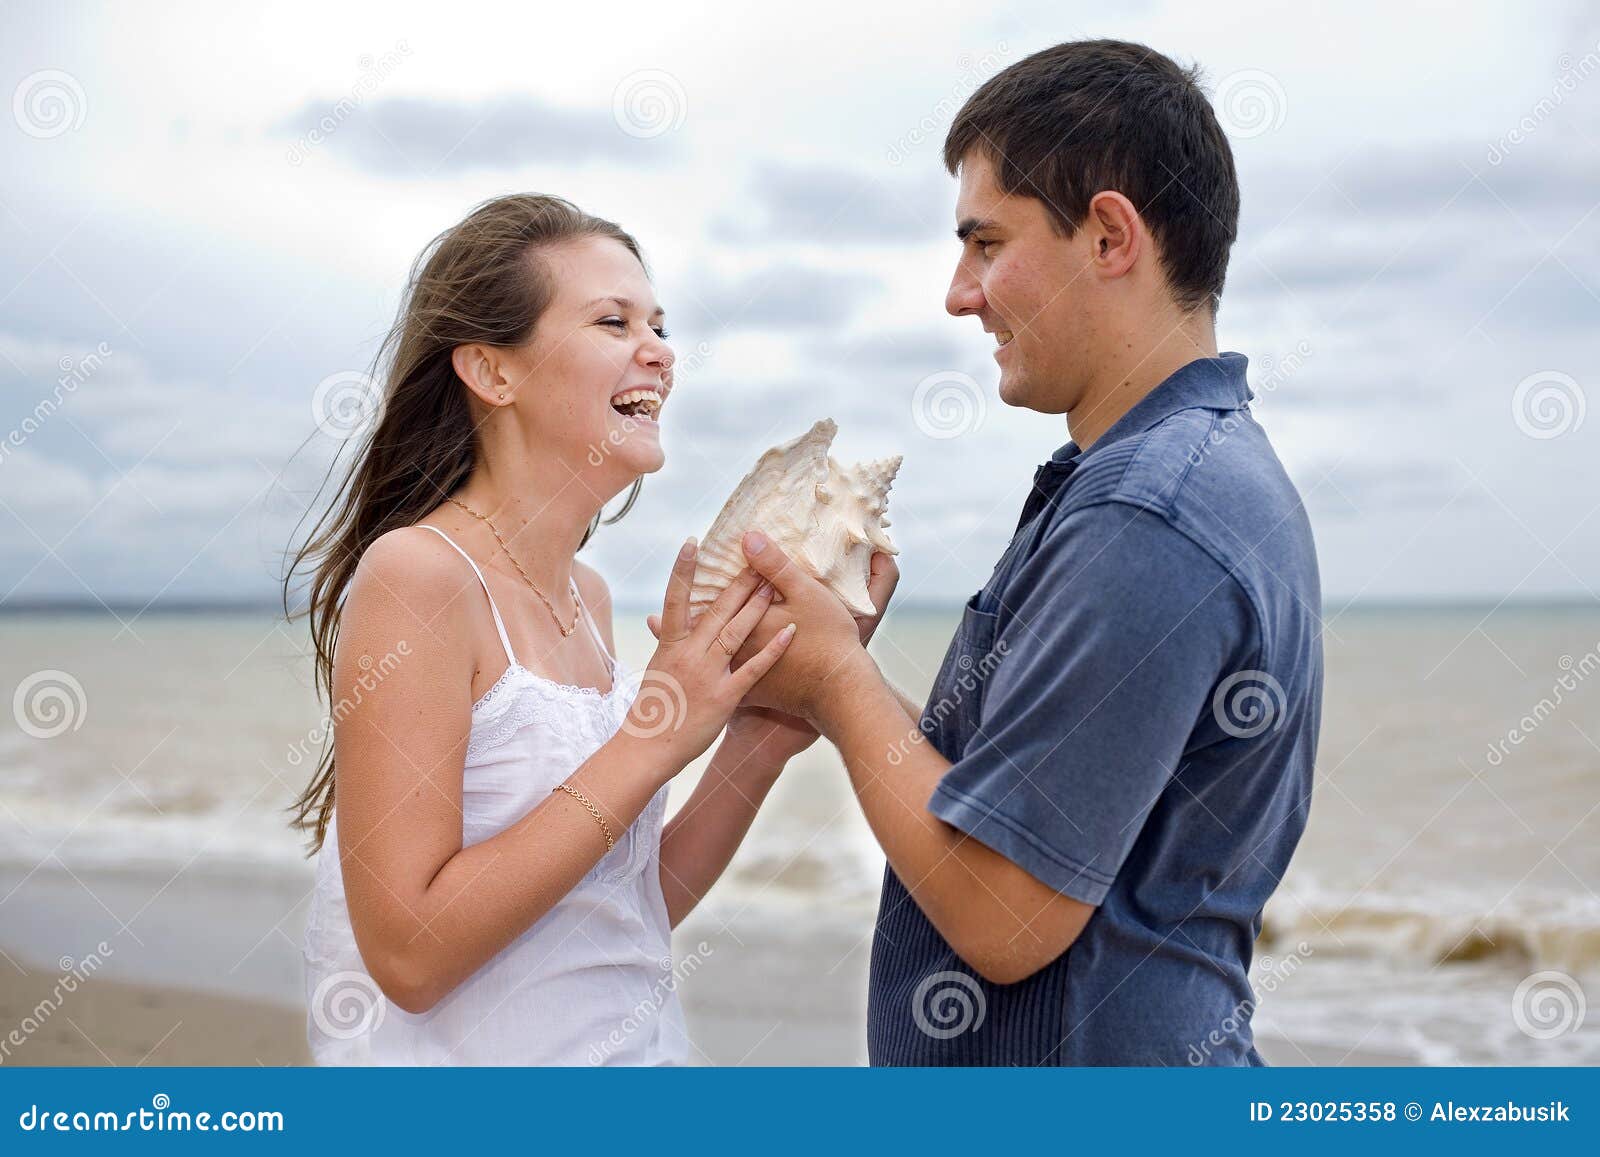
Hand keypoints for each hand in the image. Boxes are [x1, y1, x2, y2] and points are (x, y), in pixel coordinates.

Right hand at [631, 538, 795, 768]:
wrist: (649, 746)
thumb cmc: (653, 709)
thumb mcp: (656, 669)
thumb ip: (665, 642)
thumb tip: (656, 619)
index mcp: (670, 645)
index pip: (676, 599)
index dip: (683, 569)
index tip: (693, 542)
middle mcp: (689, 654)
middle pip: (716, 610)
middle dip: (737, 582)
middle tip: (754, 557)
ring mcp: (708, 674)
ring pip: (735, 632)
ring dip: (756, 606)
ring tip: (772, 583)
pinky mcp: (725, 696)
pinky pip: (754, 668)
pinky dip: (774, 649)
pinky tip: (791, 631)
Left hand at [647, 549, 899, 756]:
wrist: (841, 694)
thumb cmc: (830, 643)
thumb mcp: (807, 595)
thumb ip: (777, 567)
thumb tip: (749, 537)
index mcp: (743, 624)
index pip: (716, 598)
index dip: (698, 576)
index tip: (695, 551)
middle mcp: (728, 651)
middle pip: (704, 625)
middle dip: (688, 610)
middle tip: (675, 596)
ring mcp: (733, 678)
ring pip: (701, 655)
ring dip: (684, 639)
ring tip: (656, 621)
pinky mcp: (746, 697)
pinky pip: (717, 685)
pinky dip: (702, 674)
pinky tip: (691, 669)